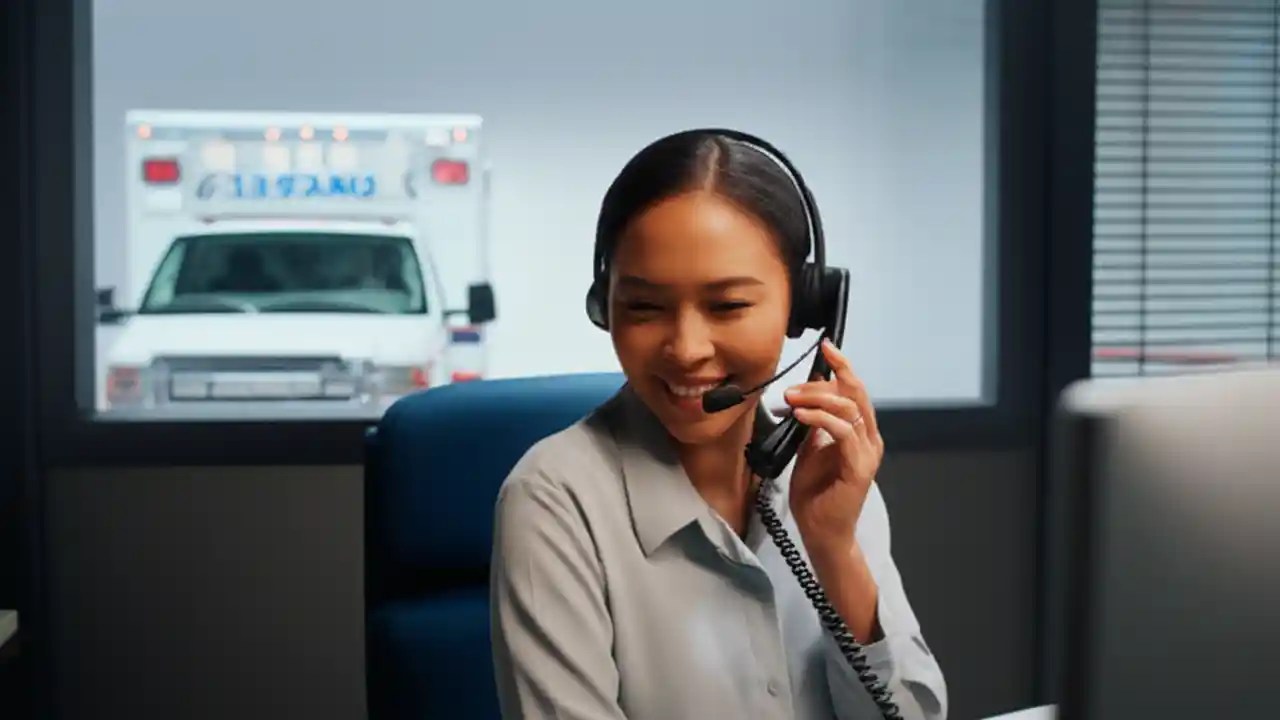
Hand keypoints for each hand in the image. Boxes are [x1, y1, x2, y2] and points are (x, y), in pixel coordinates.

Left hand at [783, 339, 883, 554]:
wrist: (821, 530)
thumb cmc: (816, 493)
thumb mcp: (809, 448)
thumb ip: (813, 423)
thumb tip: (805, 395)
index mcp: (860, 432)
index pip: (855, 391)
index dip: (842, 367)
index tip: (826, 347)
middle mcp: (869, 439)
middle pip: (855, 394)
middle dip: (827, 379)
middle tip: (794, 384)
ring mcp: (867, 452)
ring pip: (849, 409)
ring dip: (817, 398)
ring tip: (791, 399)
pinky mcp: (859, 467)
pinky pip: (843, 432)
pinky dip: (821, 419)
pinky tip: (801, 415)